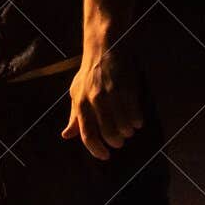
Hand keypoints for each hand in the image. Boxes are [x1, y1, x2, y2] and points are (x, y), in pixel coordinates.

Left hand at [61, 45, 143, 159]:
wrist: (104, 48)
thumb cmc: (88, 73)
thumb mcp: (76, 93)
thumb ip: (74, 116)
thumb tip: (66, 135)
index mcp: (80, 103)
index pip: (86, 134)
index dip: (96, 149)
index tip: (105, 156)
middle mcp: (94, 100)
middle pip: (108, 133)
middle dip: (116, 142)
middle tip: (119, 141)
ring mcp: (111, 94)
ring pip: (123, 126)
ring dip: (127, 132)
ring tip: (128, 130)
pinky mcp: (127, 88)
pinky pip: (135, 113)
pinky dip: (137, 121)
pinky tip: (137, 121)